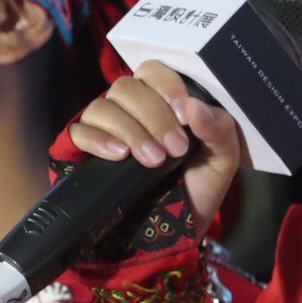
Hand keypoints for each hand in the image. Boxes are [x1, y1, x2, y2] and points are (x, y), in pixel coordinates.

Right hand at [64, 64, 246, 225]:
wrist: (177, 231)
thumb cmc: (199, 187)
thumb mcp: (222, 159)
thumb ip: (219, 129)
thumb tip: (194, 107)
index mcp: (163, 99)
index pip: (154, 71)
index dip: (167, 87)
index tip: (184, 115)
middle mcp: (130, 107)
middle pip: (127, 87)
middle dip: (154, 116)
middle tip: (175, 149)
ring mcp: (105, 127)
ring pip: (102, 106)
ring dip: (130, 130)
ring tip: (152, 160)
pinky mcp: (84, 151)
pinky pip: (79, 132)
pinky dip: (98, 140)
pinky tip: (119, 156)